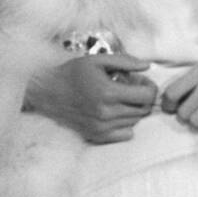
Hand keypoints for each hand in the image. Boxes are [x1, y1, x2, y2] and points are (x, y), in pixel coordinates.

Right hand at [22, 50, 156, 142]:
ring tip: (120, 98)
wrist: (48, 93)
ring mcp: (102, 127)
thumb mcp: (97, 60)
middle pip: (143, 110)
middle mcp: (107, 113)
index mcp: (108, 92)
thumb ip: (125, 61)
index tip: (141, 82)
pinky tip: (115, 113)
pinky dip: (126, 124)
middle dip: (143, 97)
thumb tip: (147, 66)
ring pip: (135, 121)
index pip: (147, 96)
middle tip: (131, 88)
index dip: (149, 87)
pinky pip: (126, 134)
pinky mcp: (98, 136)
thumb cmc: (73, 73)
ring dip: (133, 109)